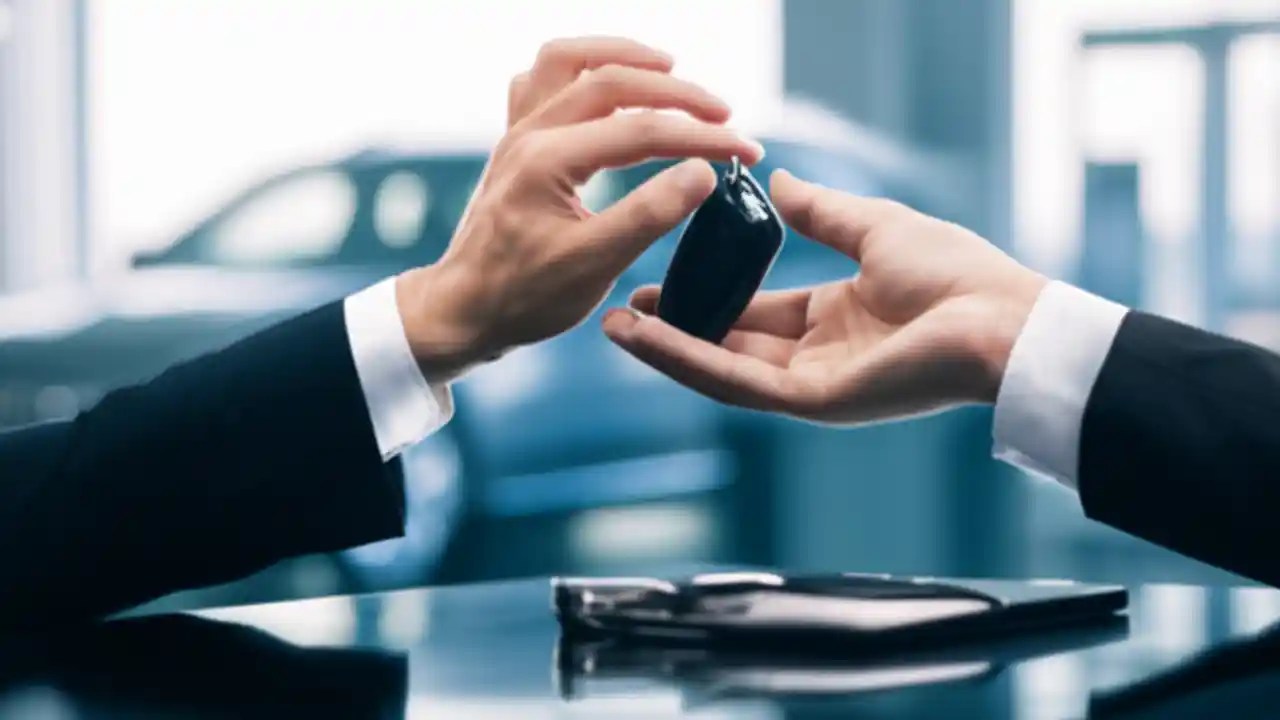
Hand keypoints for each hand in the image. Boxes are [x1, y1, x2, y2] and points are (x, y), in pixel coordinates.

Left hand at [397, 36, 763, 381]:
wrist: (462, 311)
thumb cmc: (523, 297)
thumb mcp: (594, 265)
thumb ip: (650, 215)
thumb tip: (703, 174)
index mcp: (547, 162)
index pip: (641, 130)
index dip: (701, 138)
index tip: (745, 151)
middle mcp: (528, 134)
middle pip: (612, 80)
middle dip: (677, 93)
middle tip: (723, 115)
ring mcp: (517, 134)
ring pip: (569, 61)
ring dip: (622, 57)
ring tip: (669, 70)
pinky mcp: (515, 144)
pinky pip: (542, 80)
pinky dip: (581, 70)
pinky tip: (608, 85)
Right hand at [602, 170, 1046, 424]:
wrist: (1000, 318)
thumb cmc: (955, 273)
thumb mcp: (874, 226)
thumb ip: (821, 212)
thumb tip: (778, 181)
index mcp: (838, 317)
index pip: (759, 312)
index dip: (711, 297)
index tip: (663, 281)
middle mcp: (821, 356)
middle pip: (732, 345)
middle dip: (677, 330)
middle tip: (624, 309)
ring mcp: (814, 384)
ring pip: (723, 369)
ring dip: (667, 350)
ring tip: (614, 328)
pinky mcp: (814, 402)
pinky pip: (738, 381)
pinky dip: (689, 360)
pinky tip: (647, 339)